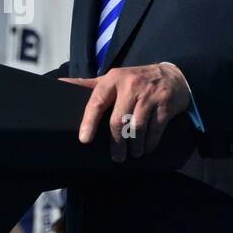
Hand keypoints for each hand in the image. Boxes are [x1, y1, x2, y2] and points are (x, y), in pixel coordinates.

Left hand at [61, 62, 190, 161]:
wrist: (172, 76)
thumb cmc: (135, 80)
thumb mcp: (112, 79)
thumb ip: (88, 84)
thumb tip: (60, 84)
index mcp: (113, 80)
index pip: (97, 101)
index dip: (89, 121)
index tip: (84, 139)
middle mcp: (130, 86)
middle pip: (118, 120)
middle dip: (116, 143)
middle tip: (116, 157)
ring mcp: (149, 95)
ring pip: (137, 128)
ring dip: (134, 146)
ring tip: (133, 153)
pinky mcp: (165, 105)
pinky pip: (155, 130)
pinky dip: (150, 143)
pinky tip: (146, 148)